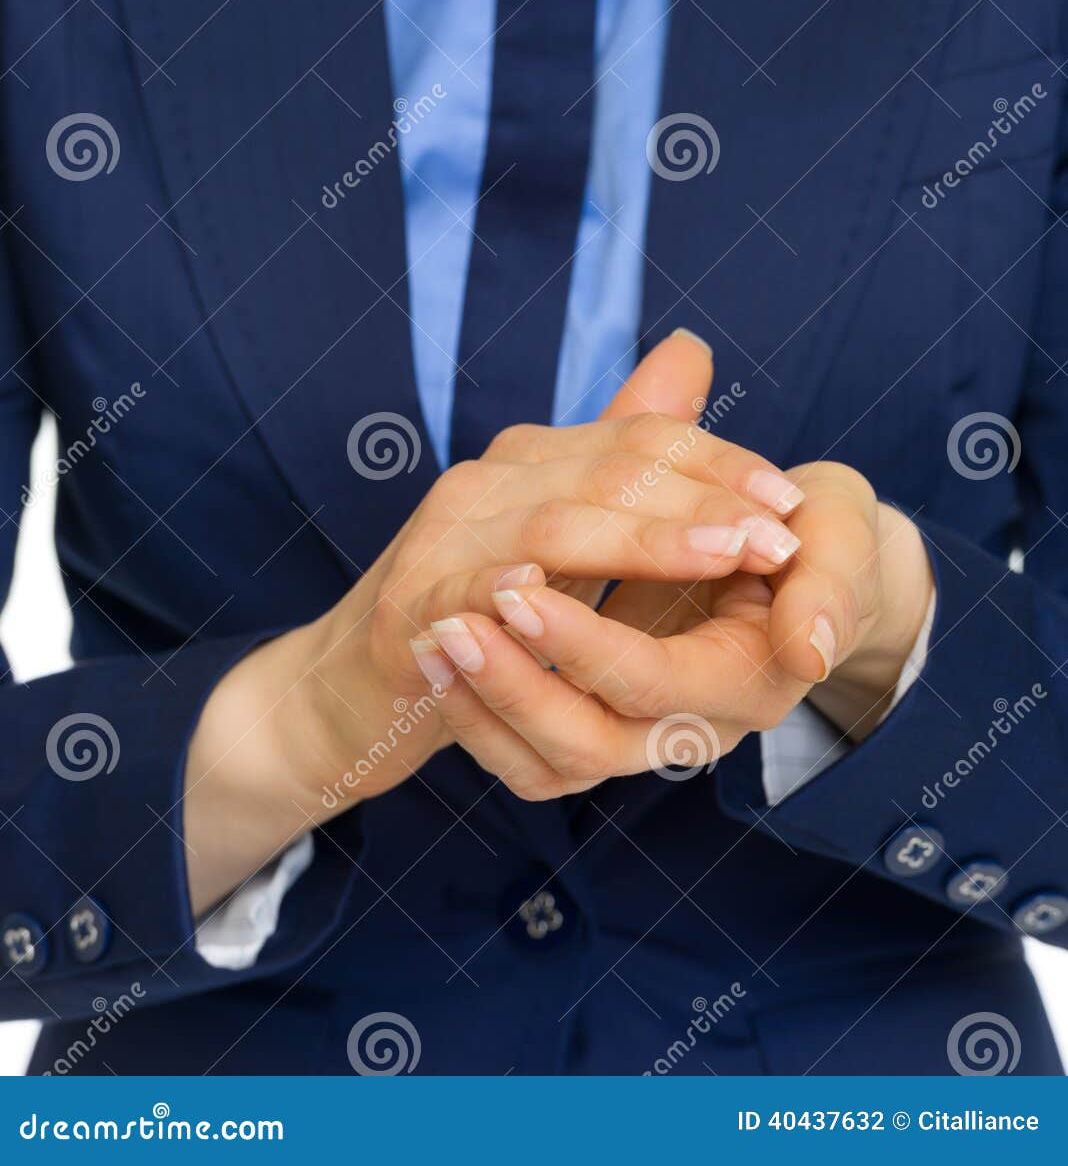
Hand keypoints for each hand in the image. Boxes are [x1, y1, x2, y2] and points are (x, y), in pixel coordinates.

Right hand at [183, 333, 802, 910]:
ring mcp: (443, 540)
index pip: (640, 436)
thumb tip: (692, 351)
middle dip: (708, 500)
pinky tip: (588, 603)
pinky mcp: (407, 609)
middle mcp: (488, 482)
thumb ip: (623, 455)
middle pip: (612, 468)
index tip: (792, 498)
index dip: (720, 462)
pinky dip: (527, 594)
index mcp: (531, 460)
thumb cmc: (467, 612)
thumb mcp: (557, 534)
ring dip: (654, 541)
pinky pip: (474, 592)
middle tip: (784, 533)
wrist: (345, 686)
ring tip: (731, 556)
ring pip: (560, 523)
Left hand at [412, 472, 933, 798]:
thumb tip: (808, 647)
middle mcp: (694, 725)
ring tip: (430, 635)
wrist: (807, 561)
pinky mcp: (606, 721)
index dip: (585, 645)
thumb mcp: (842, 540)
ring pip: (552, 758)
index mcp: (750, 682)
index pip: (653, 684)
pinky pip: (531, 753)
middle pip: (590, 739)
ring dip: (486, 700)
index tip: (519, 588)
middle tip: (449, 620)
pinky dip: (480, 712)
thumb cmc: (823, 539)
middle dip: (516, 681)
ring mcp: (645, 732)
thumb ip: (831, 583)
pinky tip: (438, 654)